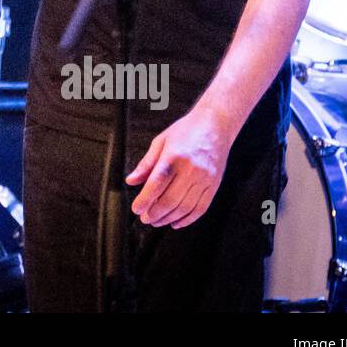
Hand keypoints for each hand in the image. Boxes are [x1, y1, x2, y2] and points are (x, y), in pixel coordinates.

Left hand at [125, 107, 235, 228]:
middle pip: (170, 200)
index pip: (156, 184)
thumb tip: (131, 181)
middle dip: (155, 213)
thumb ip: (146, 163)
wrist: (215, 125)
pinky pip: (201, 208)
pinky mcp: (214, 185)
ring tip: (157, 221)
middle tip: (145, 218)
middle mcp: (190, 170)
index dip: (145, 200)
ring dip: (169, 218)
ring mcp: (204, 179)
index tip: (136, 209)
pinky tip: (176, 222)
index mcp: (173, 157)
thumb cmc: (185, 131)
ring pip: (185, 207)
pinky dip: (187, 219)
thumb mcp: (161, 141)